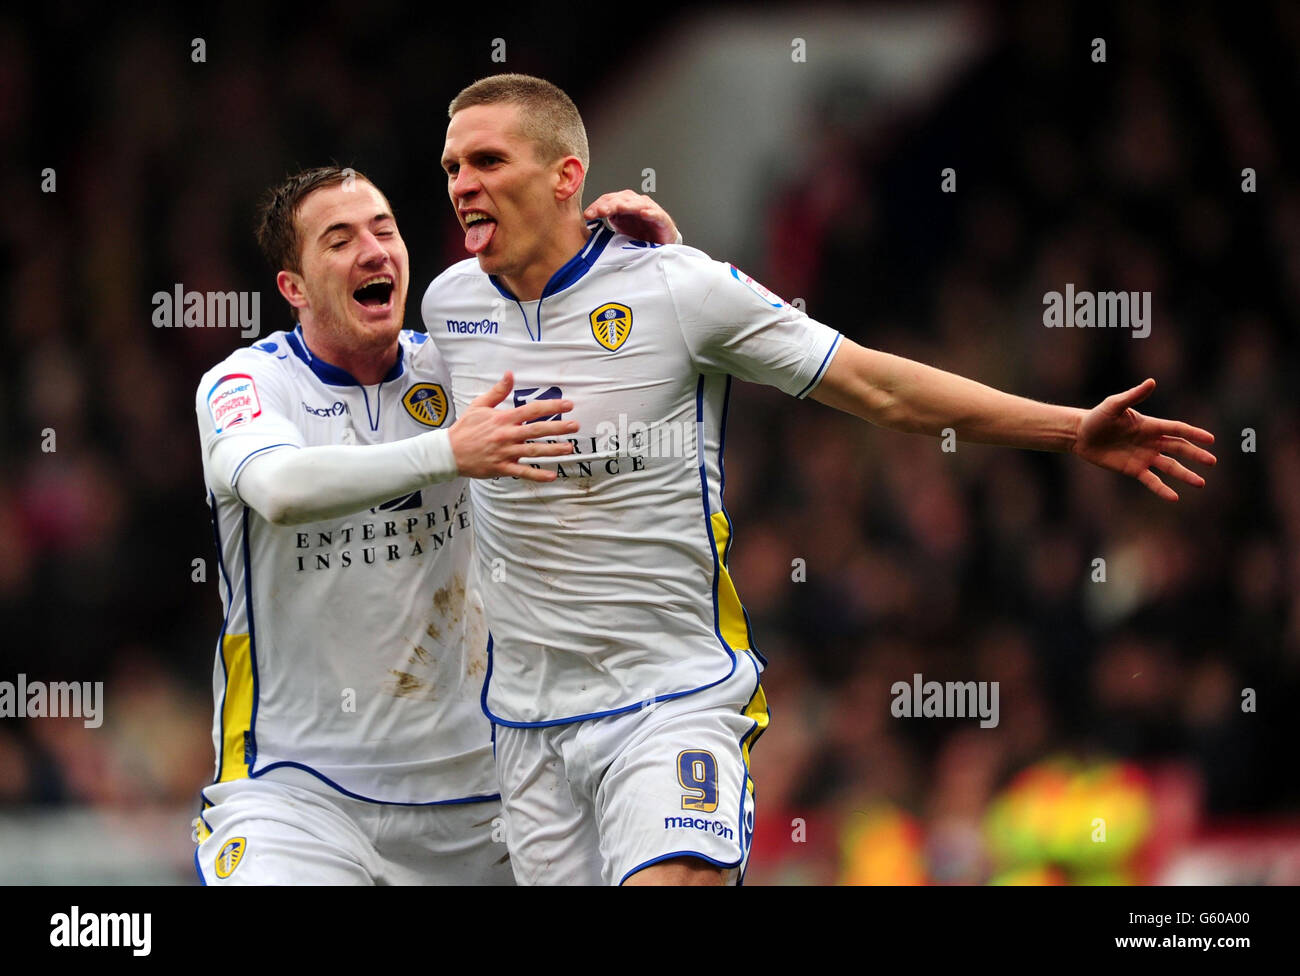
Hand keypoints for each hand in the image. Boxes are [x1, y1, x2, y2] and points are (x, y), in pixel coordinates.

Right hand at [448, 372, 577, 481]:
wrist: (449, 452)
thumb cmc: (465, 427)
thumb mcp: (480, 405)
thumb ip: (498, 391)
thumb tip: (510, 374)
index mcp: (502, 418)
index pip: (531, 410)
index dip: (551, 407)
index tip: (568, 405)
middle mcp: (506, 435)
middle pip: (536, 430)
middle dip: (558, 428)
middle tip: (575, 426)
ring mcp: (504, 453)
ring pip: (533, 451)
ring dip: (553, 450)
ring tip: (570, 448)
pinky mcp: (501, 468)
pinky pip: (522, 472)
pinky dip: (537, 475)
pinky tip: (552, 475)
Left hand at [584, 190, 679, 244]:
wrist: (659, 243)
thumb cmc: (639, 235)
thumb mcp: (616, 231)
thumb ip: (603, 228)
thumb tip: (583, 230)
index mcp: (621, 205)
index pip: (607, 200)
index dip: (597, 206)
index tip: (588, 215)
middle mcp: (634, 203)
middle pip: (620, 200)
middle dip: (608, 205)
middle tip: (599, 211)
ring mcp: (649, 209)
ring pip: (636, 204)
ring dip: (627, 206)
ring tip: (618, 208)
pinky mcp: (661, 219)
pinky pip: (655, 214)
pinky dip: (650, 213)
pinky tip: (644, 214)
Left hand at [1072, 378, 1215, 500]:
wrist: (1080, 435)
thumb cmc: (1097, 417)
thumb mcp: (1114, 405)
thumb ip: (1133, 396)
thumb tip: (1152, 382)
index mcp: (1150, 425)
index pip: (1177, 430)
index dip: (1194, 434)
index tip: (1211, 440)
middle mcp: (1151, 442)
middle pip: (1179, 449)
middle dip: (1196, 455)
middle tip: (1212, 461)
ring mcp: (1144, 457)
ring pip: (1170, 467)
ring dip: (1185, 475)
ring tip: (1200, 483)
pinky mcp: (1133, 469)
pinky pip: (1151, 481)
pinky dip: (1162, 489)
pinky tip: (1174, 497)